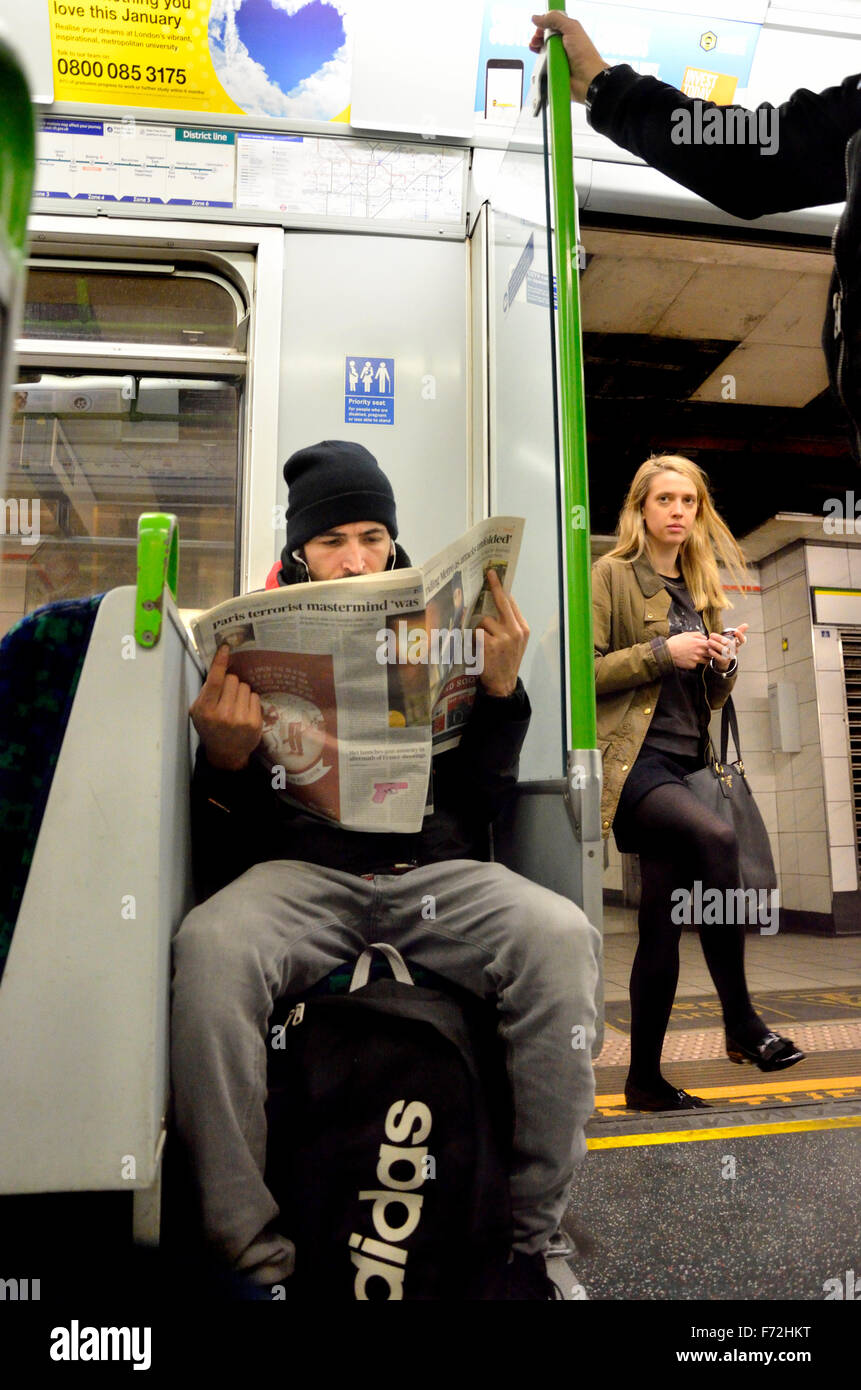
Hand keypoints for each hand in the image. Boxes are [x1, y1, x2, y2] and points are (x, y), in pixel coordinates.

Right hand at [190, 643, 262, 770]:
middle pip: (232, 680)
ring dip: (241, 691)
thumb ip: (205, 692)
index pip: (215, 680)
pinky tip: (244, 710)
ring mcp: (240, 718)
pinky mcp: (254, 722)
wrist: (226, 754)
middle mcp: (222, 714)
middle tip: (227, 695)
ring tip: (235, 704)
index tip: (225, 648)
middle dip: (230, 683)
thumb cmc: (211, 728)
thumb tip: (218, 668)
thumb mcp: (198, 712)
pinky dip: (249, 700)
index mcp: (205, 709)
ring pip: (245, 686)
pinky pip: (254, 696)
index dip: (220, 662)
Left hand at [475, 570, 528, 696]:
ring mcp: (504, 637)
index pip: (511, 603)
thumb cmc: (506, 662)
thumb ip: (509, 625)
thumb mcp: (515, 643)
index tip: (495, 576)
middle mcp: (516, 630)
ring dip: (480, 629)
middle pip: (502, 602)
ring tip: (484, 644)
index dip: (502, 589)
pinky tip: (479, 649)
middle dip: (495, 586)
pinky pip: (477, 633)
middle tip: (489, 574)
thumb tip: (496, 605)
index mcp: (523, 628)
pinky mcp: (491, 644)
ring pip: (484, 621)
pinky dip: (475, 640)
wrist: (503, 684)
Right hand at [529, 11, 607, 102]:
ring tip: (535, 50)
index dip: (543, 26)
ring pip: (542, 52)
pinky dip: (539, 64)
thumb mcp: (571, 28)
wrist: (587, 79)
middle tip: (535, 41)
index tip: (539, 30)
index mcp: (568, 32)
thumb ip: (555, 19)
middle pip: (545, 38)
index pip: (551, 25)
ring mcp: (559, 57)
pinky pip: (543, 66)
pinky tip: (539, 62)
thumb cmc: (584, 55)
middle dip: (537, 38)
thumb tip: (536, 18)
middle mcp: (563, 44)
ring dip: (537, 50)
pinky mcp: (555, 70)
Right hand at [666, 631, 710, 669]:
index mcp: (700, 643)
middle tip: (705, 652)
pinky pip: (697, 665)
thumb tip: (704, 637)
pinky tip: (689, 659)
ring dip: (704, 659)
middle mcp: (700, 652)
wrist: (667, 652)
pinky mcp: (692, 665)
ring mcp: (696, 660)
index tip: (710, 646)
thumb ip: (698, 635)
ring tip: (697, 656)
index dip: (712, 646)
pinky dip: (694, 663)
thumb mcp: (687, 634)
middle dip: (709, 653)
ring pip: (706, 661)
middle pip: (711, 654)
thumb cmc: (675, 642)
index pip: (712, 645)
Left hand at [707, 623, 748, 671]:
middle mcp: (734, 650)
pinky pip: (719, 657)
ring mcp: (730, 656)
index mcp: (737, 644)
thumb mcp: (732, 639)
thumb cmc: (727, 647)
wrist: (723, 660)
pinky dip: (714, 653)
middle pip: (729, 643)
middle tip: (711, 635)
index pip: (742, 640)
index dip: (740, 636)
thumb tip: (746, 625)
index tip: (736, 631)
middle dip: (720, 638)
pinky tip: (709, 649)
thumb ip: (738, 631)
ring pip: (724, 650)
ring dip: (715, 645)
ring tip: (709, 641)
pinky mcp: (724, 661)